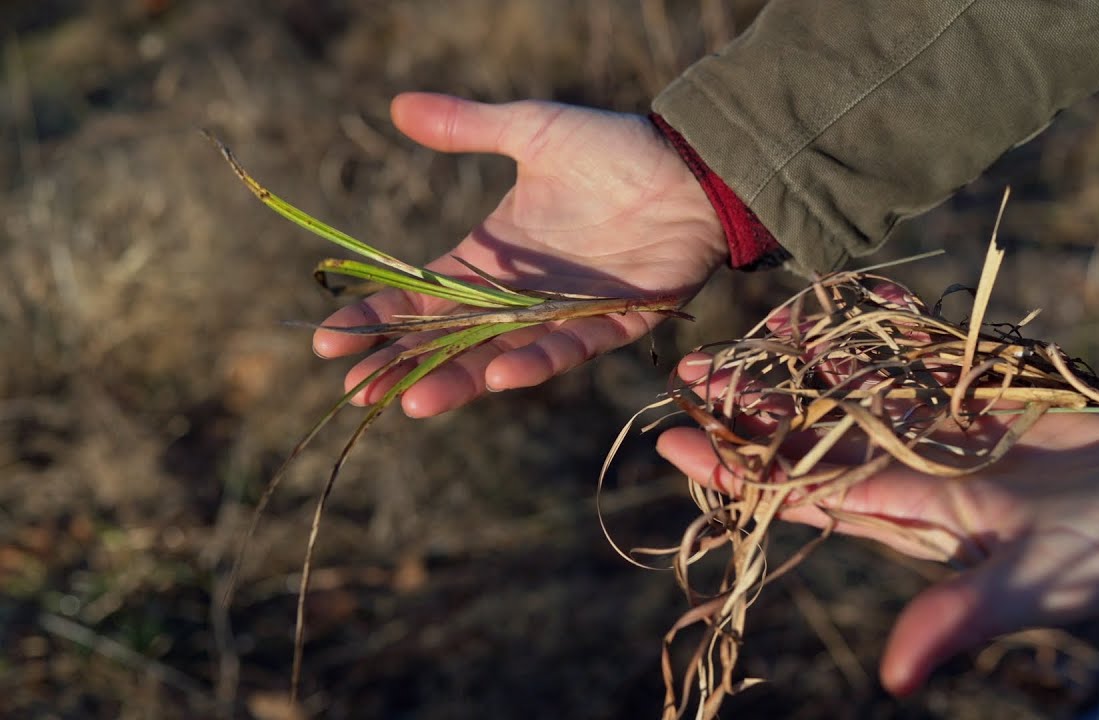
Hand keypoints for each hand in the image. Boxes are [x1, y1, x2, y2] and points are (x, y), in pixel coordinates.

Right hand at [313, 93, 725, 416]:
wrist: (690, 166)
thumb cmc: (613, 149)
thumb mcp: (531, 130)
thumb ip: (469, 127)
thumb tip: (396, 105)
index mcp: (490, 257)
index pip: (419, 298)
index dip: (376, 320)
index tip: (328, 342)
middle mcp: (519, 295)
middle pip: (449, 341)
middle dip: (404, 367)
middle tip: (359, 393)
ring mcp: (563, 313)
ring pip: (501, 356)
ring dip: (460, 379)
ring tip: (416, 400)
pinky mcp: (613, 322)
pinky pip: (569, 347)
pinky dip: (536, 360)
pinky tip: (500, 373)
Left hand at [656, 356, 1098, 695]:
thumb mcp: (1033, 584)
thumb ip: (961, 616)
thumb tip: (894, 676)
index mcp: (910, 518)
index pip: (803, 492)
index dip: (738, 471)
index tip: (675, 443)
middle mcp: (912, 474)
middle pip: (813, 437)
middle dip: (751, 409)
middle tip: (689, 372)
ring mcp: (943, 434)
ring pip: (854, 396)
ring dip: (800, 368)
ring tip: (745, 336)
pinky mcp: (981, 399)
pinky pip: (914, 362)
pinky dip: (878, 337)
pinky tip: (835, 312)